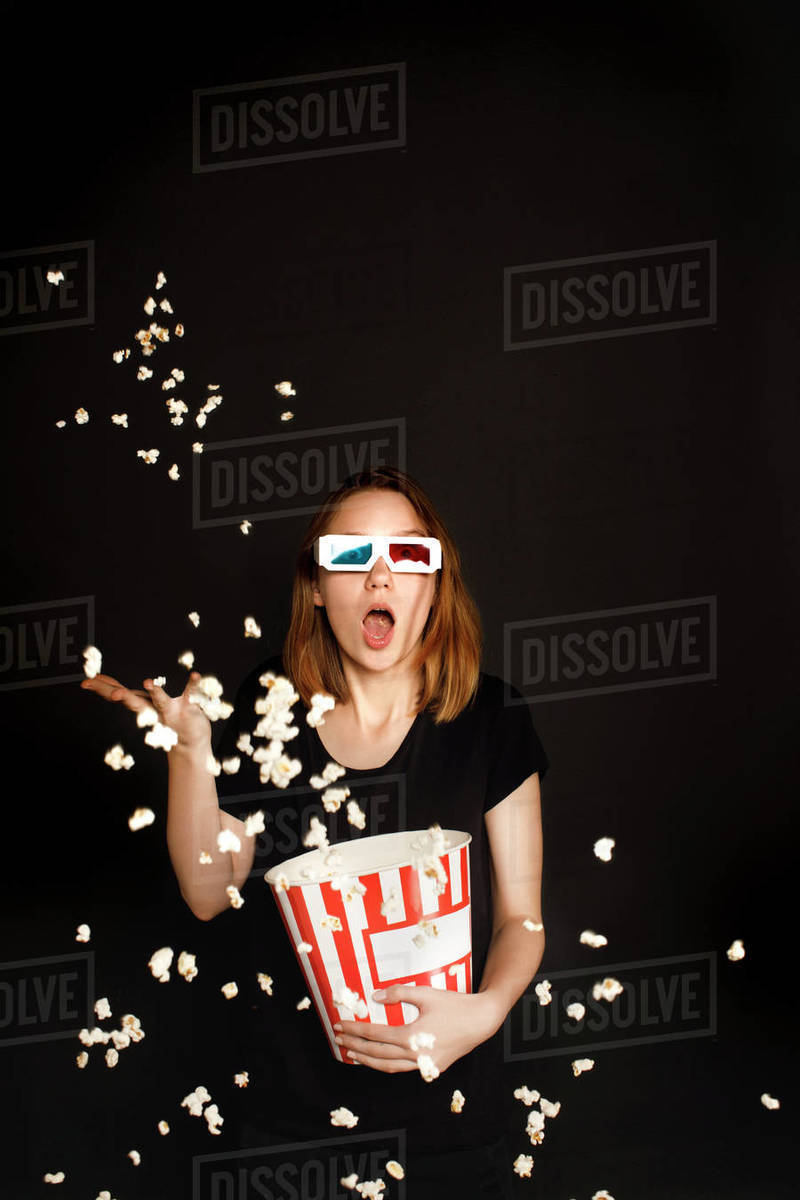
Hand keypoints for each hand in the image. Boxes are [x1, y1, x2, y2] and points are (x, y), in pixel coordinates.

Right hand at [80, 671, 210, 750]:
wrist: (189, 745)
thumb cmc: (164, 720)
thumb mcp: (142, 706)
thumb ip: (126, 694)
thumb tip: (104, 681)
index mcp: (140, 706)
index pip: (117, 694)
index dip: (101, 689)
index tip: (86, 683)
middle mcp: (152, 709)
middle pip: (133, 700)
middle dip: (121, 696)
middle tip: (112, 694)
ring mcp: (170, 710)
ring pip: (160, 700)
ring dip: (154, 691)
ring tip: (147, 682)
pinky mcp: (188, 709)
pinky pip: (191, 694)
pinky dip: (193, 684)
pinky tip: (195, 674)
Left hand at [333, 986, 499, 1074]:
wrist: (481, 1021)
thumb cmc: (454, 1005)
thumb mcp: (426, 994)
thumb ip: (398, 994)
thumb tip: (375, 995)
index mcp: (412, 1037)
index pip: (375, 1035)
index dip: (355, 1029)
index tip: (340, 1025)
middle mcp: (415, 1055)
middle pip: (377, 1054)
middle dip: (355, 1046)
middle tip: (338, 1039)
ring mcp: (423, 1065)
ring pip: (388, 1067)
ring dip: (368, 1061)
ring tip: (352, 1053)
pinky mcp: (430, 1068)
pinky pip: (402, 1069)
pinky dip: (386, 1065)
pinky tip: (378, 1059)